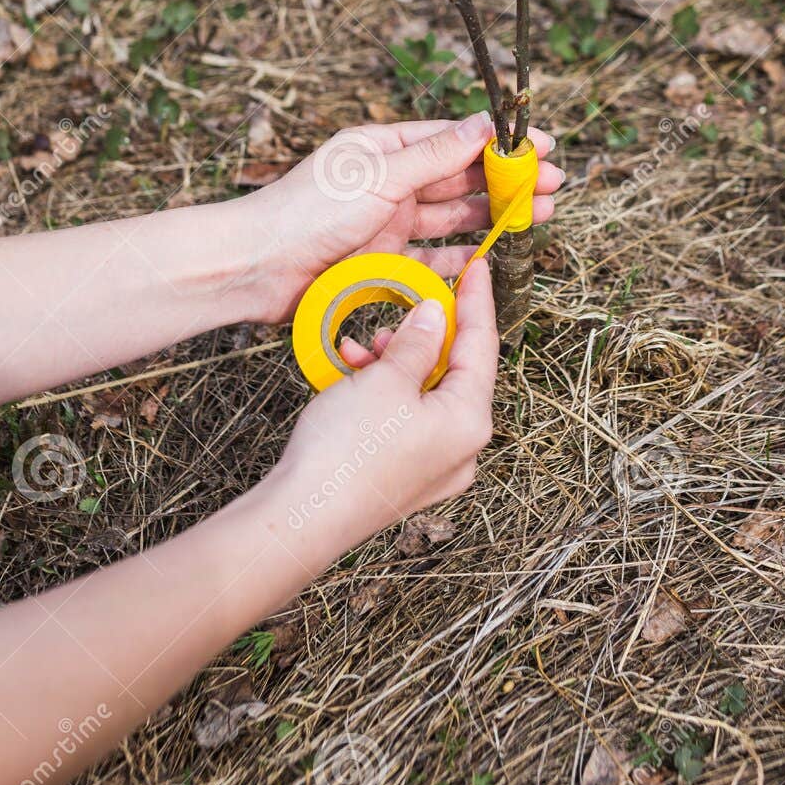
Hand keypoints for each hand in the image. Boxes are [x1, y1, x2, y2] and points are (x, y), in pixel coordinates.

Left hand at [235, 111, 562, 323]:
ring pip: (453, 216)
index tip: (542, 145)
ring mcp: (387, 223)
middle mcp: (389, 183)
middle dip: (507, 180)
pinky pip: (433, 258)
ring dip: (494, 215)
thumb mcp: (381, 176)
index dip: (500, 143)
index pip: (454, 138)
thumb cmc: (309, 212)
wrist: (258, 268)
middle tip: (555, 185)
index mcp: (384, 148)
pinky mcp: (383, 262)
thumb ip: (437, 154)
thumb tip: (484, 124)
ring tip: (538, 216)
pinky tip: (493, 256)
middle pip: (460, 177)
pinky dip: (463, 257)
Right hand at [270, 257, 497, 563]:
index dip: (477, 301)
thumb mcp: (385, 379)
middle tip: (408, 302)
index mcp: (470, 421)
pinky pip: (407, 421)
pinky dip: (386, 394)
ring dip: (399, 363)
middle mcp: (463, 449)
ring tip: (366, 346)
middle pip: (456, 372)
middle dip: (426, 334)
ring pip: (427, 395)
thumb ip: (417, 341)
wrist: (302, 518)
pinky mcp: (406, 478)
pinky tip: (355, 376)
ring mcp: (436, 468)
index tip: (478, 266)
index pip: (482, 346)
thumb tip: (436, 314)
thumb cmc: (346, 450)